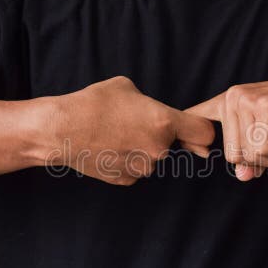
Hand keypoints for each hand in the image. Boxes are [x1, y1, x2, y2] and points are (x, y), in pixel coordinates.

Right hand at [42, 76, 214, 184]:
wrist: (62, 130)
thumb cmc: (93, 103)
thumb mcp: (126, 87)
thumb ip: (148, 102)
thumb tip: (153, 111)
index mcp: (164, 123)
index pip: (205, 133)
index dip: (202, 129)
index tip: (195, 130)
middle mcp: (158, 149)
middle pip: (174, 144)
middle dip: (162, 135)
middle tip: (136, 123)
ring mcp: (142, 168)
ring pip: (152, 157)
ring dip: (142, 148)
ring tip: (116, 134)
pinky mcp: (126, 180)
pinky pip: (135, 168)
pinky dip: (127, 160)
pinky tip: (108, 147)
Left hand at [185, 70, 267, 180]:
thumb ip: (252, 159)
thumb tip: (241, 176)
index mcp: (227, 102)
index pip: (196, 119)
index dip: (193, 140)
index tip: (196, 151)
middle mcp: (232, 98)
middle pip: (232, 154)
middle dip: (259, 158)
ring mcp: (246, 101)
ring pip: (247, 155)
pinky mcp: (264, 108)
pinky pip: (263, 150)